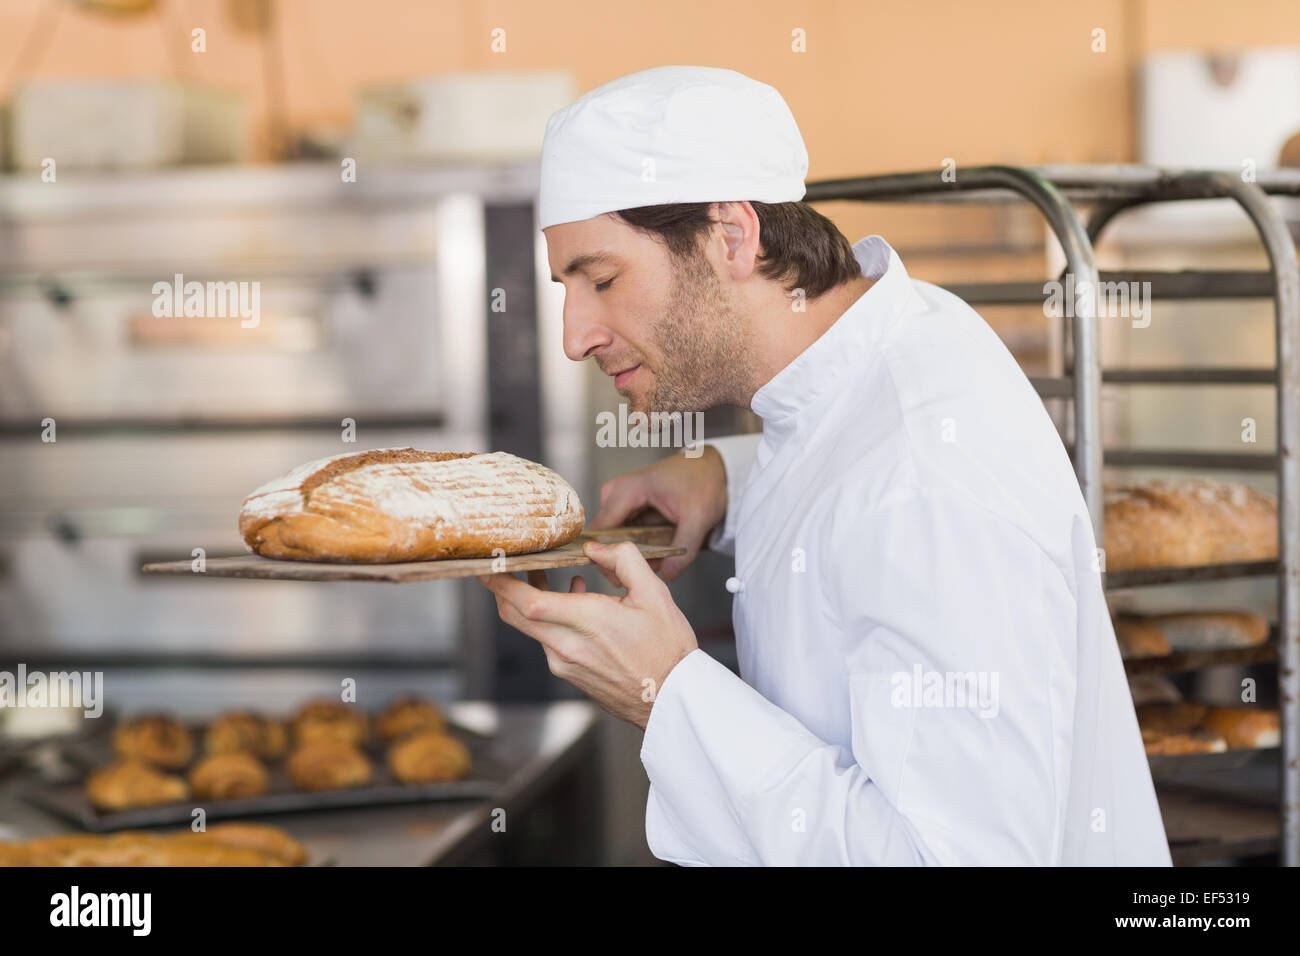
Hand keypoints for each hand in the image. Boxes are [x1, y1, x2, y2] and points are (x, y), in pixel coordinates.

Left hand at [477, 541, 698, 728]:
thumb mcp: (654, 594)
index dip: (500, 581)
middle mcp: (566, 646)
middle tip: (503, 564)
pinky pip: (546, 640)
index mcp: (585, 622)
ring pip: (530, 627)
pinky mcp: (569, 674)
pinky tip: (574, 602)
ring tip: (545, 576)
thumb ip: (624, 560)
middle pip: (515, 614)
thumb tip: (596, 548)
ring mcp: (565, 663)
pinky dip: (549, 619)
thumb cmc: (667, 650)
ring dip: (530, 601)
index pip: (526, 601)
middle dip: (503, 587)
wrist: (671, 700)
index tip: (487, 563)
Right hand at [589, 445, 727, 581]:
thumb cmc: (703, 480)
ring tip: (660, 561)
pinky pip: (625, 535)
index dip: (607, 557)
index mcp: (626, 490)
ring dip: (634, 554)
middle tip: (648, 571)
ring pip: (615, 539)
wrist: (713, 468)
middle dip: (624, 559)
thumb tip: (668, 573)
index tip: (622, 576)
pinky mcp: (629, 509)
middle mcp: (616, 494)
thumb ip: (685, 548)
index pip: (600, 531)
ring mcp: (621, 501)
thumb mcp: (698, 516)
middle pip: (605, 538)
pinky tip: (658, 552)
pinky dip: (640, 547)